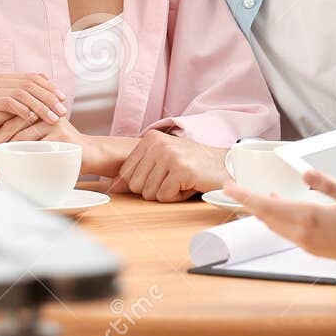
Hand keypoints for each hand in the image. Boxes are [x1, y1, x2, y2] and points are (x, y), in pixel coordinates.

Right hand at [0, 74, 68, 168]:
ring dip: (39, 105)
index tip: (63, 100)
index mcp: (2, 79)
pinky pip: (7, 103)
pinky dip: (22, 110)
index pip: (30, 77)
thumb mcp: (21, 111)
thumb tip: (48, 77)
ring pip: (20, 92)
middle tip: (62, 111)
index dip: (49, 87)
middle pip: (27, 84)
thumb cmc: (4, 131)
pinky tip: (33, 119)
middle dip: (47, 98)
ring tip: (52, 118)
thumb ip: (31, 95)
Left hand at [113, 132, 227, 201]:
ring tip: (182, 180)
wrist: (224, 165)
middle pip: (135, 185)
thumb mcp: (162, 160)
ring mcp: (170, 156)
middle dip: (154, 189)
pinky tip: (189, 184)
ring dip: (167, 193)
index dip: (143, 183)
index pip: (126, 174)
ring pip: (149, 193)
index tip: (161, 175)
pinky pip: (164, 197)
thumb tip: (111, 187)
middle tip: (174, 178)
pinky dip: (177, 196)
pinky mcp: (181, 170)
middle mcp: (158, 144)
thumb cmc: (192, 165)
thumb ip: (137, 170)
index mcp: (150, 139)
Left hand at [226, 169, 335, 267]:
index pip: (267, 205)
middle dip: (247, 202)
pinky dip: (276, 220)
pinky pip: (286, 232)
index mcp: (309, 218)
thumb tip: (307, 174)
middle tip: (232, 189)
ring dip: (261, 212)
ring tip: (252, 198)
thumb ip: (328, 184)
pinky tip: (280, 211)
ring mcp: (308, 243)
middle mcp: (303, 233)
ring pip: (275, 226)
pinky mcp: (314, 248)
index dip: (245, 196)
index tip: (229, 187)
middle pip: (266, 217)